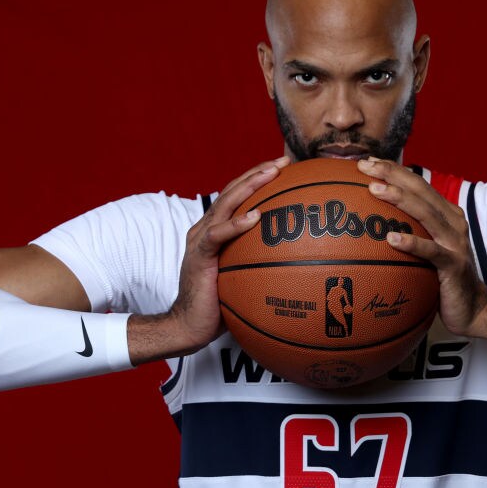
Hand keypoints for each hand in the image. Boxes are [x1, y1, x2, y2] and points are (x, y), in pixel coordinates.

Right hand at [129, 156, 289, 363]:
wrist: (190, 325)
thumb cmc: (220, 304)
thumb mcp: (243, 276)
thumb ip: (259, 260)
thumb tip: (296, 258)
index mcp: (215, 230)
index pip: (236, 196)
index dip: (257, 179)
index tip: (285, 169)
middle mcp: (205, 228)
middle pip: (232, 191)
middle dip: (257, 173)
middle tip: (283, 162)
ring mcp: (200, 240)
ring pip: (225, 204)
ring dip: (249, 186)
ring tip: (271, 174)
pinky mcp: (199, 256)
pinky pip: (218, 235)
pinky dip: (236, 224)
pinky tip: (256, 216)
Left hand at [357, 157, 486, 337]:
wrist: (473, 309)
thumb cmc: (442, 279)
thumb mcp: (425, 251)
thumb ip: (408, 233)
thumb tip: (369, 226)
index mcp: (446, 215)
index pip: (418, 185)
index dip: (394, 170)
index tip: (367, 162)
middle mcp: (453, 223)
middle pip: (421, 190)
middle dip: (393, 174)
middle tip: (365, 166)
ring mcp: (455, 243)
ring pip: (426, 213)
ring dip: (399, 199)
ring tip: (374, 190)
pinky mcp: (454, 265)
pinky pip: (431, 252)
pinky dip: (412, 243)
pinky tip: (391, 239)